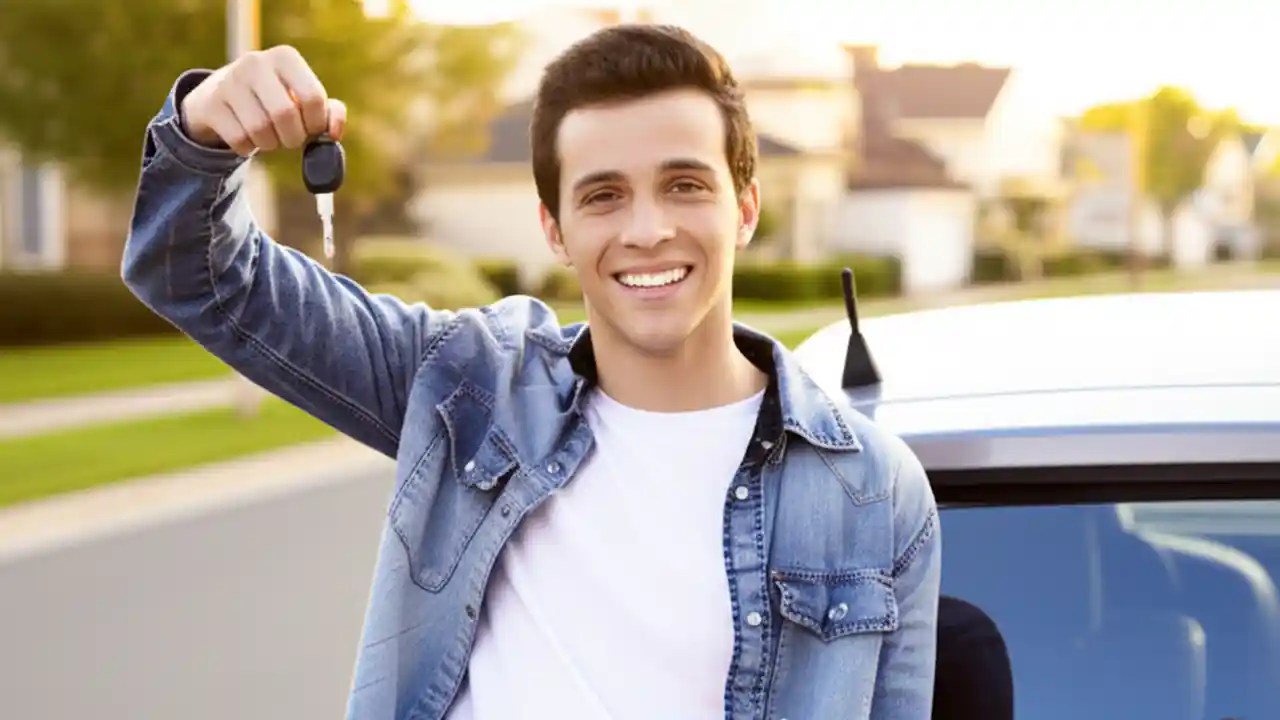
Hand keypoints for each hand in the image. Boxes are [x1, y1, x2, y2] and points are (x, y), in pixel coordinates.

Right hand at [180, 45, 346, 155]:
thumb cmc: (275, 99)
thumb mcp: (304, 98)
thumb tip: (334, 133)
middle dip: (293, 137)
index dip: (316, 123)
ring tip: (268, 136)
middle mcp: (256, 62)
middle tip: (290, 139)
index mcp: (286, 57)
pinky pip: (239, 140)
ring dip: (270, 144)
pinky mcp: (211, 103)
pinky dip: (248, 149)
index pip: (313, 97)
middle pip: (285, 115)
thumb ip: (330, 113)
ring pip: (260, 130)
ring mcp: (229, 81)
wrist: (221, 95)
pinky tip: (247, 138)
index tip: (311, 129)